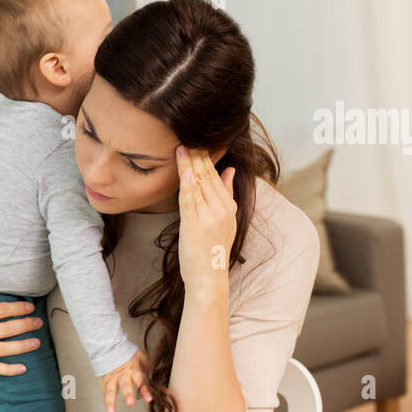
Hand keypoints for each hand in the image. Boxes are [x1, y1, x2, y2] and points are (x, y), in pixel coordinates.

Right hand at [98, 350, 152, 411]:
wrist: (108, 347)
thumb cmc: (126, 353)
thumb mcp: (140, 356)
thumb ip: (148, 366)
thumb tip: (157, 372)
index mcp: (133, 370)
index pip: (140, 380)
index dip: (144, 389)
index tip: (149, 399)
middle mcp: (122, 376)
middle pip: (125, 385)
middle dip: (127, 394)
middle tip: (130, 403)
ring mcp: (112, 379)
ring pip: (110, 391)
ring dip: (111, 402)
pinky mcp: (104, 382)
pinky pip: (105, 393)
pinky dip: (106, 402)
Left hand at [175, 144, 236, 297]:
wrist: (209, 278)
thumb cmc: (212, 251)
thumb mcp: (227, 220)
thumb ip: (227, 194)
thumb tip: (229, 170)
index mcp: (229, 206)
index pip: (217, 174)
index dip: (207, 155)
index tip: (199, 139)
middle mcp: (221, 208)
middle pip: (208, 175)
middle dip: (198, 154)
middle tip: (188, 134)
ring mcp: (208, 215)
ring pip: (198, 182)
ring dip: (189, 162)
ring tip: (181, 144)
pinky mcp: (194, 223)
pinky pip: (189, 198)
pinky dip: (186, 181)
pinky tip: (183, 167)